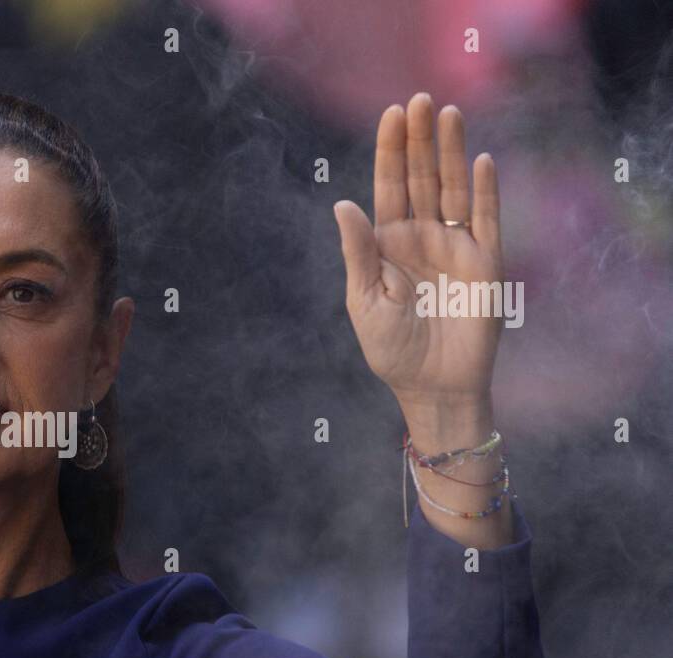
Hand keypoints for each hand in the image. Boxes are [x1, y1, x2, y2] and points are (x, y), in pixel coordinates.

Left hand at [334, 92, 504, 410]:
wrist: (433, 387)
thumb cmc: (392, 350)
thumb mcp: (365, 301)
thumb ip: (359, 252)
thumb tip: (342, 204)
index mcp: (388, 245)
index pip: (389, 188)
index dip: (390, 152)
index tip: (391, 114)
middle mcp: (422, 237)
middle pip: (422, 179)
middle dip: (419, 141)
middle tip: (419, 99)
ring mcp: (455, 246)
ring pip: (454, 189)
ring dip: (451, 152)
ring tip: (447, 114)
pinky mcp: (486, 262)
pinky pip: (486, 219)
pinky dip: (484, 191)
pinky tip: (479, 160)